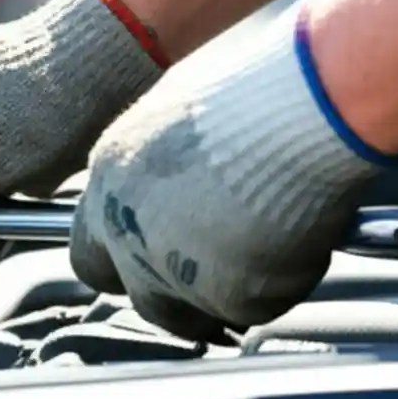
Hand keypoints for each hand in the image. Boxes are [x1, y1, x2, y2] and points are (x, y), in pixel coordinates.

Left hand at [69, 7, 392, 341]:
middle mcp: (126, 229)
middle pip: (133, 293)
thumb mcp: (183, 106)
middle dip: (171, 295)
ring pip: (190, 314)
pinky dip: (282, 281)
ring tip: (271, 254)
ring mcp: (170, 268)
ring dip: (223, 296)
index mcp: (110, 177)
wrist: (301, 104)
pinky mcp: (227, 293)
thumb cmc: (255, 84)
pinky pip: (255, 305)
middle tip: (218, 274)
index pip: (91, 247)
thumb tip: (186, 174)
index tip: (161, 250)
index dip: (127, 256)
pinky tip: (306, 237)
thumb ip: (168, 157)